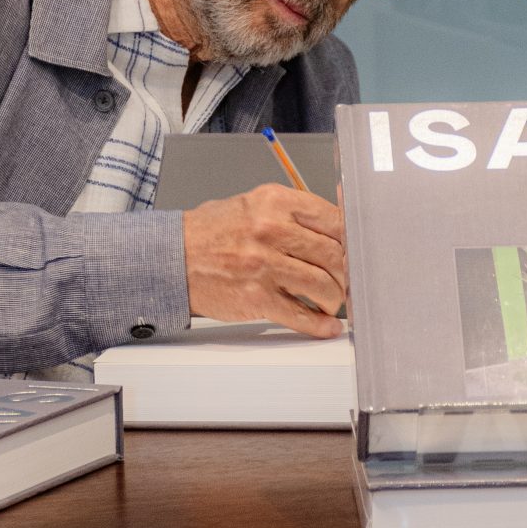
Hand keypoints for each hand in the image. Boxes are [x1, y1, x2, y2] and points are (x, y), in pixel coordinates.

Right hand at [182, 184, 346, 336]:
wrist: (171, 257)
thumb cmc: (212, 232)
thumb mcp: (253, 205)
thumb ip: (294, 212)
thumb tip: (337, 222)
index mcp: (275, 202)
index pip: (334, 219)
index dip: (351, 240)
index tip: (354, 252)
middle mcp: (271, 230)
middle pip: (334, 255)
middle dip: (346, 274)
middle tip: (346, 281)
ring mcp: (264, 266)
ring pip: (323, 286)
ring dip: (333, 299)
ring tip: (329, 302)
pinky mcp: (256, 298)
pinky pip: (300, 316)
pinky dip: (319, 325)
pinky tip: (325, 326)